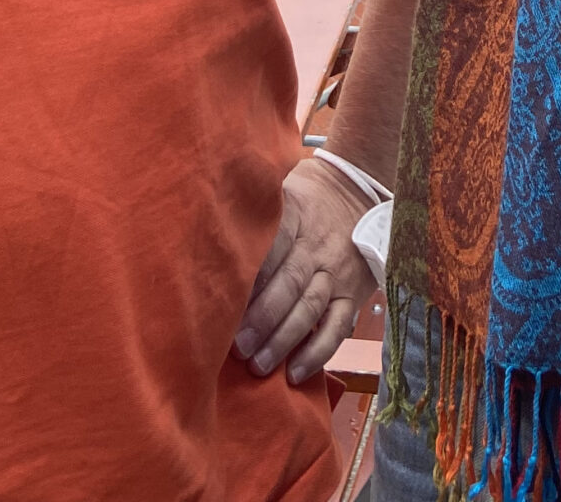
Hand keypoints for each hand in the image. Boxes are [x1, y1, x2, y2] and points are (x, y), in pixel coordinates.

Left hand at [235, 156, 378, 385]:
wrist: (358, 190)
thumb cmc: (305, 196)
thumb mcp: (280, 189)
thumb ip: (252, 211)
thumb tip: (201, 232)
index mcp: (295, 216)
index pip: (274, 243)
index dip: (252, 274)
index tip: (225, 299)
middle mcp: (316, 246)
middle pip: (290, 281)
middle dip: (263, 317)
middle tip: (237, 346)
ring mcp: (336, 272)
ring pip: (310, 308)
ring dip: (284, 339)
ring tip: (258, 364)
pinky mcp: (353, 293)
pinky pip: (337, 326)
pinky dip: (318, 351)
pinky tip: (296, 372)